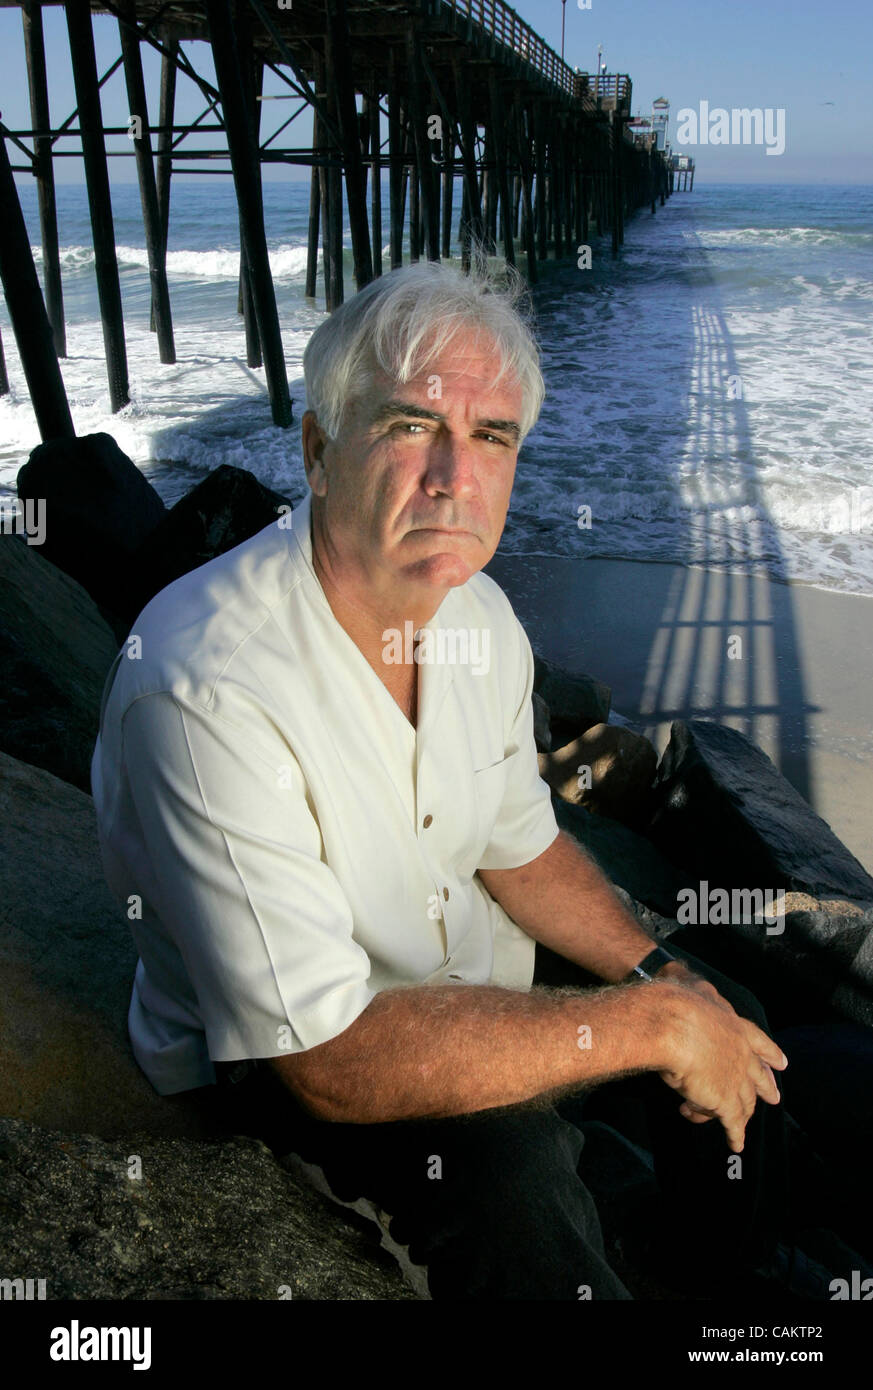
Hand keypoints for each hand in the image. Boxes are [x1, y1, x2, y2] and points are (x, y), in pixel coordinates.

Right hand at [655, 974, 787, 1151]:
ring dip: (740, 1113)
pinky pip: (733, 1123)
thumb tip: (686, 976)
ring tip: (740, 1124)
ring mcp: (736, 1079)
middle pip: (759, 1076)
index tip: (782, 1063)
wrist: (671, 1024)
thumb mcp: (691, 988)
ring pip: (745, 1102)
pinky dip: (736, 1135)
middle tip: (775, 1097)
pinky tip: (737, 1144)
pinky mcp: (724, 1102)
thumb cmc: (675, 1002)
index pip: (759, 1042)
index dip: (770, 1054)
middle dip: (767, 1087)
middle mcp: (741, 1054)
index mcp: (734, 1027)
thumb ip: (695, 989)